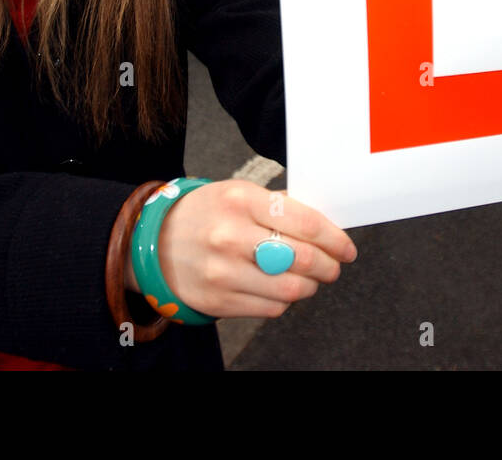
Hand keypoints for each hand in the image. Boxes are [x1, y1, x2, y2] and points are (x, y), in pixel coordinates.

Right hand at [149, 180, 356, 318]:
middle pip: (303, 259)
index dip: (335, 239)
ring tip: (309, 278)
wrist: (154, 242)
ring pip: (291, 289)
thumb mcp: (238, 193)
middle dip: (328, 266)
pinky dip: (285, 300)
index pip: (306, 223)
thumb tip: (327, 226)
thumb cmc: (207, 213)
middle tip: (332, 266)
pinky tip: (280, 287)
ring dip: (310, 286)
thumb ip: (280, 206)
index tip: (346, 248)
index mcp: (241, 200)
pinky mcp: (218, 301)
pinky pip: (271, 308)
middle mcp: (231, 236)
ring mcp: (223, 272)